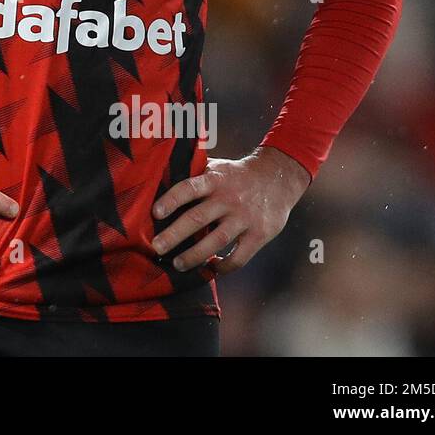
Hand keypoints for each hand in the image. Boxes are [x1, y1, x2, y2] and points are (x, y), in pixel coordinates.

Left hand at [150, 146, 311, 274]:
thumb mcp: (217, 166)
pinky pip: (240, 256)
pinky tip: (211, 268)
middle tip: (156, 247)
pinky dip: (224, 267)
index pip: (189, 188)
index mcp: (215, 179)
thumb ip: (194, 174)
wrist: (279, 177)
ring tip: (177, 264)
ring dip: (195, 255)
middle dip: (175, 234)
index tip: (155, 213)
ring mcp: (245, 217)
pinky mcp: (260, 234)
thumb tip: (160, 179)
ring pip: (216, 240)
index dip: (171, 200)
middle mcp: (229, 198)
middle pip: (198, 218)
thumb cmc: (236, 174)